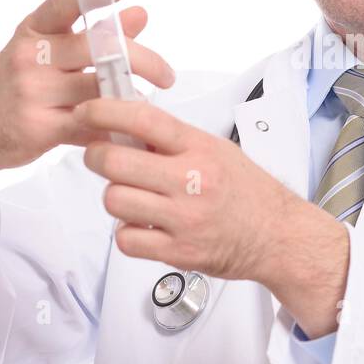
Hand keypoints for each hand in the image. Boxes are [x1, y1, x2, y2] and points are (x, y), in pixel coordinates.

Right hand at [0, 0, 175, 221]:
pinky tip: (129, 130)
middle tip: (167, 75)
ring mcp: (32, 92)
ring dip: (132, 98)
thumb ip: (93, 34)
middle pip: (96, 48)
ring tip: (147, 103)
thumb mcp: (47, 51)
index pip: (61, 3)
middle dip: (142, 59)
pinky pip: (90, 125)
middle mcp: (30, 56)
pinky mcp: (38, 128)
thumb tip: (140, 14)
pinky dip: (115, 129)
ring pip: (98, 89)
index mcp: (33, 29)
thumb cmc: (20, 83)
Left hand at [77, 97, 349, 333]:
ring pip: (115, 201)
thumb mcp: (215, 150)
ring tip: (131, 196)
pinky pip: (127, 240)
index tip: (87, 111)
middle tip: (100, 157)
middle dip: (96, 157)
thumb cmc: (247, 190)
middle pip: (115, 162)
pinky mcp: (178, 251)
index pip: (142, 119)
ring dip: (114, 197)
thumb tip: (125, 128)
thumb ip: (173, 141)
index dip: (103, 111)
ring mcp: (184, 218)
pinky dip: (127, 233)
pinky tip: (143, 225)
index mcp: (199, 149)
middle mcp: (191, 181)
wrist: (277, 235)